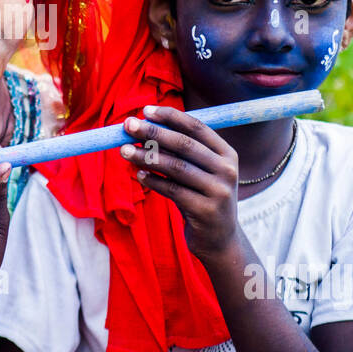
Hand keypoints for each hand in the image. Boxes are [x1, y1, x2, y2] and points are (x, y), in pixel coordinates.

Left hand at [119, 105, 239, 259]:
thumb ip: (182, 153)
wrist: (220, 240)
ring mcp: (218, 191)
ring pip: (175, 167)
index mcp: (227, 154)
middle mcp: (227, 170)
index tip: (145, 110)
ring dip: (146, 156)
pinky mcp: (205, 210)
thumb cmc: (202, 198)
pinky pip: (172, 190)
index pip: (197, 127)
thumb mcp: (201, 172)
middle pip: (184, 144)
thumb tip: (145, 127)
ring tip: (125, 151)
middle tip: (128, 125)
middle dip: (153, 132)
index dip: (170, 117)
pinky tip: (138, 174)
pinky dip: (153, 181)